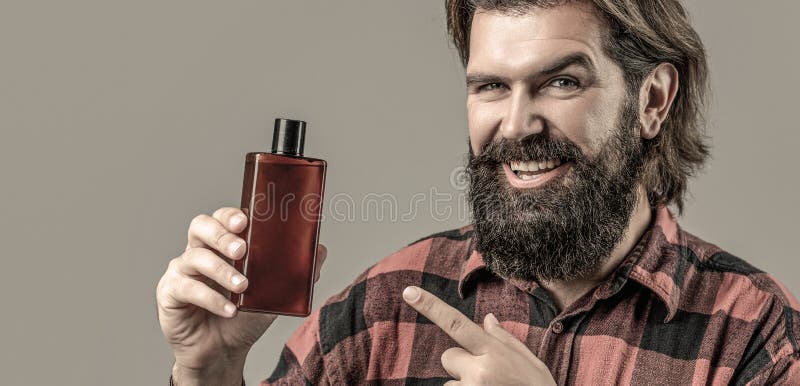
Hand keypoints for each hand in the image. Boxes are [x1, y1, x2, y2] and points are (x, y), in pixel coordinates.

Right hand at [156, 207, 327, 376]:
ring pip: (195, 257)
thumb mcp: (274, 293)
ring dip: (222, 271)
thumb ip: (295, 271)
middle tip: (243, 249)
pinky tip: (229, 310)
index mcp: (222, 244)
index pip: (222, 218)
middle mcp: (199, 251)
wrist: (224, 351)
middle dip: (222, 234)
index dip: (230, 215)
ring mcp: (181, 270)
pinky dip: (210, 299)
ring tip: (243, 286)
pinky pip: (186, 288)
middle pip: (201, 227)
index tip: (246, 221)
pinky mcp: (170, 293)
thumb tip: (319, 249)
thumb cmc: (245, 315)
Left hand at [402, 286, 556, 385]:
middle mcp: (478, 370)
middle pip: (450, 356)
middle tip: (490, 378)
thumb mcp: (530, 362)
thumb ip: (504, 340)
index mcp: (494, 351)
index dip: (430, 306)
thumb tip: (487, 319)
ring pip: (451, 382)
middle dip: (463, 364)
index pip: (456, 322)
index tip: (409, 292)